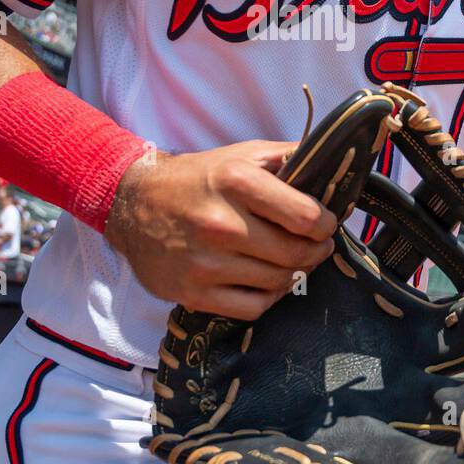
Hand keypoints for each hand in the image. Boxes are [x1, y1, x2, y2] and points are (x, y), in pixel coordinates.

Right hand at [105, 140, 337, 319]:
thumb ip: (286, 156)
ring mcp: (205, 263)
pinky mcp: (193, 293)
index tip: (325, 224)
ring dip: (295, 273)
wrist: (132, 205)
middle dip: (316, 251)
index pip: (305, 216)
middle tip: (317, 246)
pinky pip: (253, 308)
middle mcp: (220, 223)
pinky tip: (268, 282)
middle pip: (295, 253)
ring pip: (278, 282)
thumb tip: (331, 163)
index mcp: (236, 182)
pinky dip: (269, 298)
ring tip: (294, 261)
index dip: (325, 224)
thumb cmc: (195, 178)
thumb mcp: (239, 155)